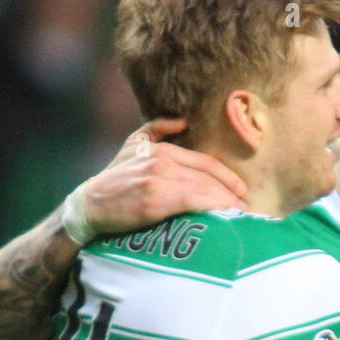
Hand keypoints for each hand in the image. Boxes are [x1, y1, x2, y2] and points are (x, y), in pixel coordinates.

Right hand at [85, 118, 247, 234]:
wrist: (90, 205)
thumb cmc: (114, 179)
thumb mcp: (132, 145)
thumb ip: (157, 130)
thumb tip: (184, 122)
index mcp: (162, 150)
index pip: (206, 163)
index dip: (228, 178)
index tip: (242, 193)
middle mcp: (163, 161)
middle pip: (209, 178)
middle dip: (233, 194)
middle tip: (249, 209)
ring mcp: (159, 181)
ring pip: (204, 190)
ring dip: (228, 205)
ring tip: (242, 217)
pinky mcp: (154, 201)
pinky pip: (193, 202)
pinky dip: (213, 209)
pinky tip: (226, 217)